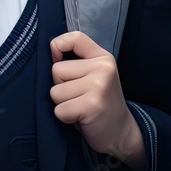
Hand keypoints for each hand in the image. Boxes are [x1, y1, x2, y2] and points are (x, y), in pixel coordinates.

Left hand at [50, 31, 145, 170]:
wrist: (121, 134)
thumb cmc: (99, 103)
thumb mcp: (93, 76)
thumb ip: (76, 62)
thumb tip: (49, 53)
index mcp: (102, 58)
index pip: (75, 37)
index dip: (58, 44)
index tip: (56, 58)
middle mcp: (103, 68)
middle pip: (56, 70)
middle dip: (61, 86)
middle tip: (79, 96)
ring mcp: (98, 86)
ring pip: (55, 91)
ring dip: (63, 103)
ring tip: (80, 106)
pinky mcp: (92, 105)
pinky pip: (59, 109)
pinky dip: (65, 117)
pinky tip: (81, 117)